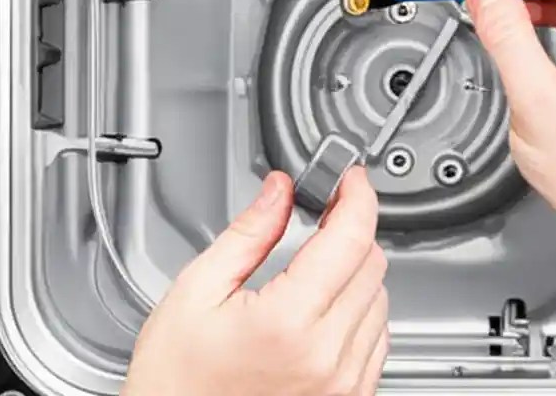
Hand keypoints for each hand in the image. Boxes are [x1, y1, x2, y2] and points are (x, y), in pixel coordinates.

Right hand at [123, 169, 389, 395]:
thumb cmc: (174, 383)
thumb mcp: (195, 292)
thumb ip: (247, 234)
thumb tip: (279, 191)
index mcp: (287, 322)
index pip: (350, 239)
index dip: (356, 197)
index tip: (350, 180)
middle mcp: (326, 357)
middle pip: (372, 265)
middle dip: (350, 233)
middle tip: (319, 221)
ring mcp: (343, 385)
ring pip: (380, 301)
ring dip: (357, 275)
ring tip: (312, 274)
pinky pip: (378, 341)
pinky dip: (361, 315)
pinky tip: (324, 311)